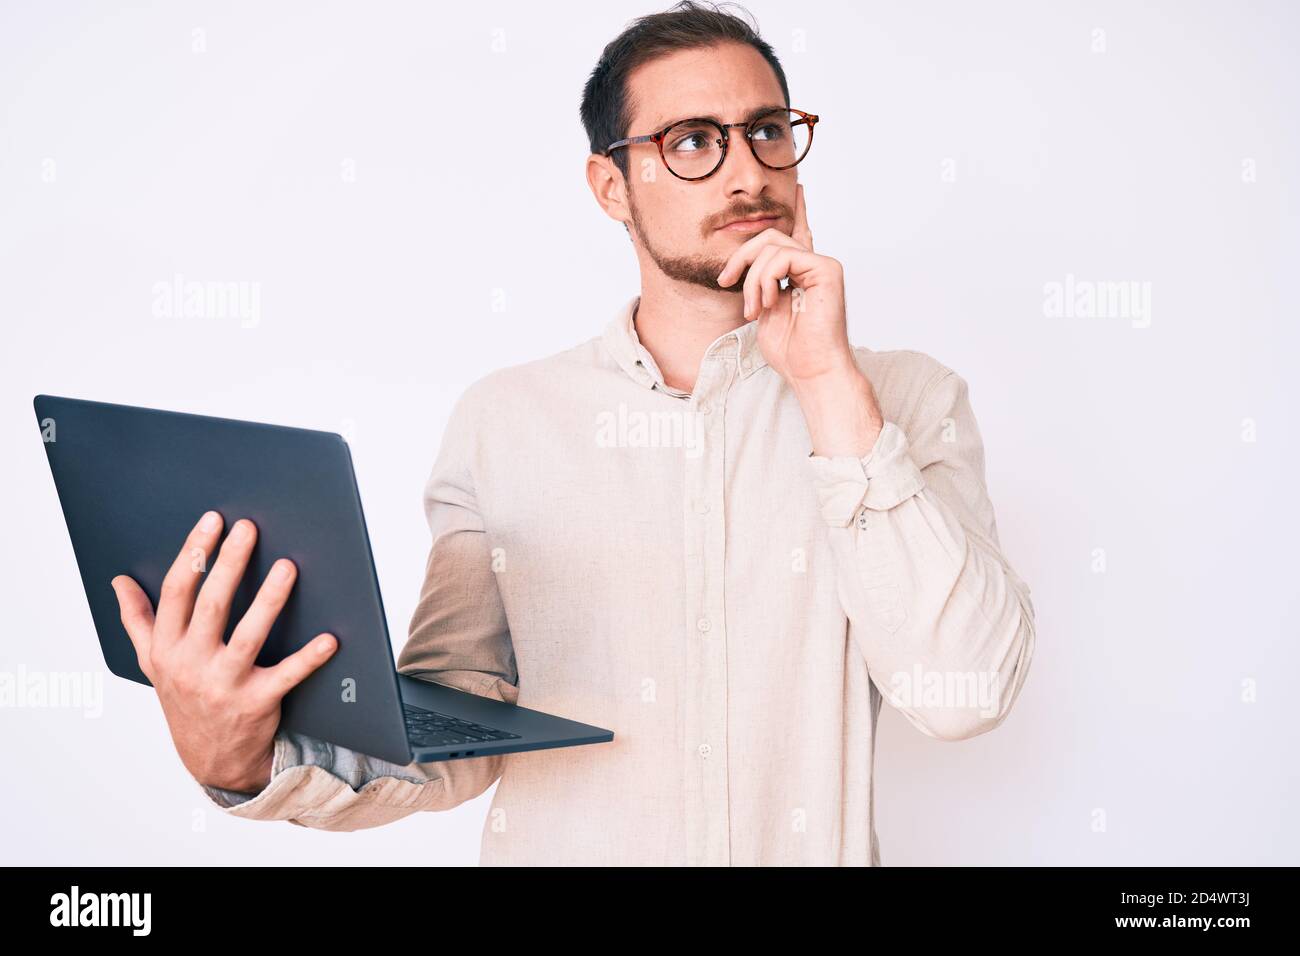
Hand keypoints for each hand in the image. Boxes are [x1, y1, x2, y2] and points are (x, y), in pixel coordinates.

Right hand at [111, 511, 337, 792]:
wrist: (211, 759)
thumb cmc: (185, 700)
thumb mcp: (153, 664)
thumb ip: (138, 621)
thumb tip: (118, 583)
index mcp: (167, 648)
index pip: (178, 592)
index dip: (194, 553)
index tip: (213, 522)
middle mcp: (192, 664)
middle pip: (211, 605)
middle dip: (230, 563)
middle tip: (249, 529)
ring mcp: (224, 684)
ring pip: (248, 635)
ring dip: (269, 600)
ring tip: (287, 567)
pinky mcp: (258, 702)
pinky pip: (287, 675)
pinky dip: (310, 657)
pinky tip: (330, 638)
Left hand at [715, 182, 855, 386]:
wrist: (812, 370)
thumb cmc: (791, 351)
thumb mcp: (765, 310)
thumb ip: (761, 283)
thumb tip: (749, 268)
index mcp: (802, 273)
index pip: (799, 233)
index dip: (798, 210)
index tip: (799, 188)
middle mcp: (814, 264)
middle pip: (769, 236)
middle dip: (740, 257)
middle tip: (726, 282)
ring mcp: (822, 265)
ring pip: (771, 246)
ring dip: (752, 280)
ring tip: (756, 309)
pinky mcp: (827, 269)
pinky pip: (782, 257)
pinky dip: (766, 280)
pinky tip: (769, 303)